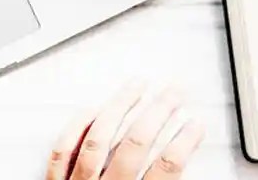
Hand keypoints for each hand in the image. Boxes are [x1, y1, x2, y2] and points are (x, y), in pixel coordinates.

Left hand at [46, 82, 204, 179]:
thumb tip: (181, 163)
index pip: (166, 170)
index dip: (184, 142)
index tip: (196, 124)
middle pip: (135, 145)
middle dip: (158, 112)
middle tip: (174, 92)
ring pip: (98, 139)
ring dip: (120, 107)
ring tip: (137, 86)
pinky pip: (61, 151)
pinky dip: (77, 127)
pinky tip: (92, 110)